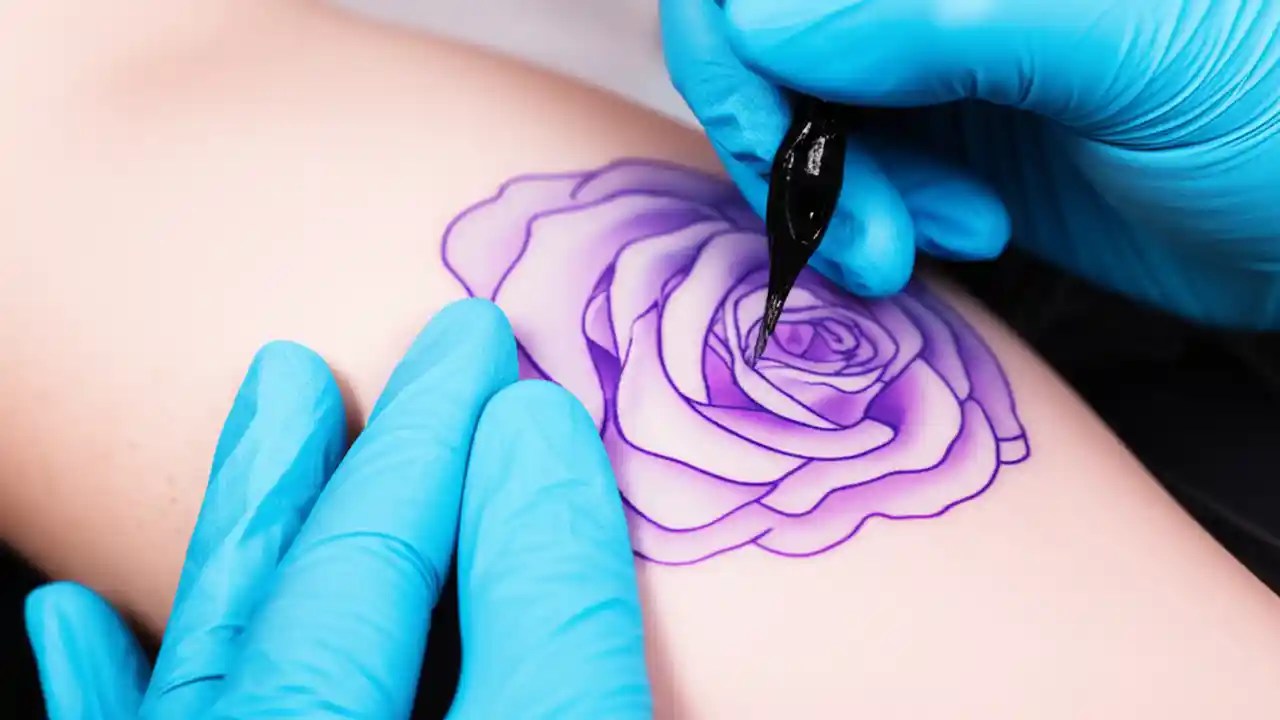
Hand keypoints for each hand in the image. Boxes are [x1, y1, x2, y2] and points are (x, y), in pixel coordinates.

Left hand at [24, 299, 650, 718]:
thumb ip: (577, 649)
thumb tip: (545, 452)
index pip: (536, 658)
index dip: (551, 519)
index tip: (552, 408)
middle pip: (351, 618)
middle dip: (409, 460)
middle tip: (461, 339)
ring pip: (221, 663)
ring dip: (256, 514)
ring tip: (280, 385)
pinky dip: (106, 687)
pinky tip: (67, 617)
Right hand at [663, 0, 1279, 328]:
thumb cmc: (1278, 101)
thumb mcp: (1130, 43)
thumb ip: (942, 18)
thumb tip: (760, 24)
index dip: (740, 54)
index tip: (789, 147)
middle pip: (759, 43)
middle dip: (791, 149)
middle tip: (874, 234)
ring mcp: (925, 55)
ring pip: (792, 116)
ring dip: (832, 200)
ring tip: (933, 242)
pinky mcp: (940, 131)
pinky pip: (842, 171)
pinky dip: (861, 221)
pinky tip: (946, 238)